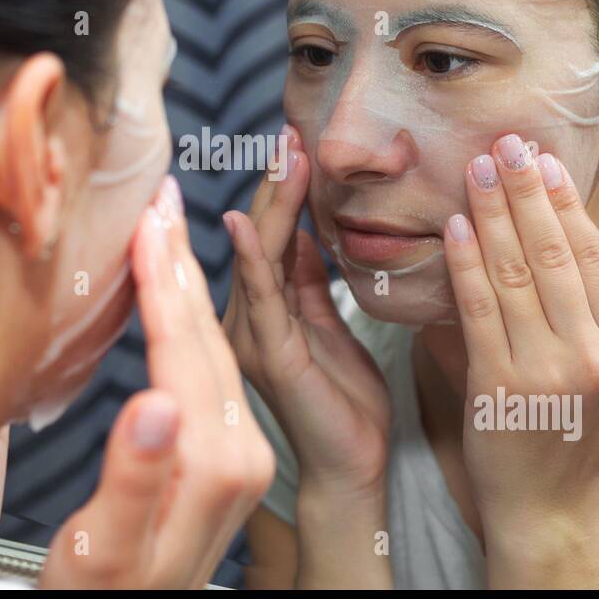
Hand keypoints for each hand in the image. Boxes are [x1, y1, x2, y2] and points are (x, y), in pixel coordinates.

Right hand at [39, 175, 274, 588]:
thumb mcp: (104, 552)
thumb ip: (135, 478)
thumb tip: (156, 401)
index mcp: (214, 463)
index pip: (188, 347)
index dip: (166, 280)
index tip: (153, 216)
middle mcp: (238, 453)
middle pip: (210, 339)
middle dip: (185, 266)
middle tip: (165, 200)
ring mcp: (238, 456)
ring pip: (218, 349)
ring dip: (194, 287)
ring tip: (172, 232)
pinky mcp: (227, 459)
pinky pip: (216, 373)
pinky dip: (196, 327)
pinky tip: (181, 306)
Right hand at [222, 124, 389, 497]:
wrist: (353, 468)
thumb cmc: (345, 402)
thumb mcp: (330, 326)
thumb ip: (311, 282)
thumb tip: (305, 230)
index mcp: (263, 310)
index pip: (270, 236)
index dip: (281, 189)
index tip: (294, 139)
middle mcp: (246, 319)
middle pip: (259, 237)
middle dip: (273, 183)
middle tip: (287, 131)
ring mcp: (251, 338)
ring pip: (258, 257)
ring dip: (271, 204)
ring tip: (283, 154)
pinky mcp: (268, 358)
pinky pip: (261, 298)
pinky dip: (253, 257)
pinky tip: (248, 221)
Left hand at [442, 134, 598, 572]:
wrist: (546, 507)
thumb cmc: (593, 441)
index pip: (595, 259)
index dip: (566, 206)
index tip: (545, 162)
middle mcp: (593, 356)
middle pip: (555, 255)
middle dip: (526, 194)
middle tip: (505, 144)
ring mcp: (545, 370)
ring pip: (515, 273)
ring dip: (493, 215)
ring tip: (478, 170)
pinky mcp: (497, 385)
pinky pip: (480, 310)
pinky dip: (466, 263)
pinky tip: (457, 226)